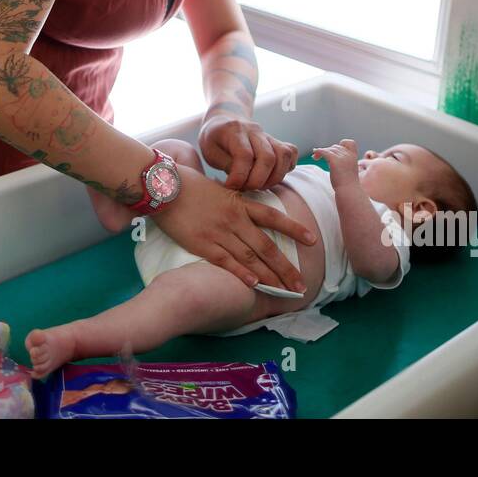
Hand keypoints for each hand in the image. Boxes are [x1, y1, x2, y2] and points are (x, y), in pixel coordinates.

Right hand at [153, 164, 314, 292]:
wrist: (164, 186)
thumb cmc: (189, 185)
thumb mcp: (219, 189)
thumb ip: (236, 203)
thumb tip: (250, 212)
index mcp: (240, 203)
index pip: (274, 217)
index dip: (294, 229)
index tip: (312, 240)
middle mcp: (234, 219)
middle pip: (267, 246)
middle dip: (286, 267)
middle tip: (301, 284)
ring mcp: (219, 232)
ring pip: (251, 257)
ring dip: (269, 276)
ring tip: (284, 291)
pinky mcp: (203, 243)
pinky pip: (226, 261)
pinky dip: (241, 273)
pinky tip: (254, 285)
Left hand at [199, 115, 298, 190]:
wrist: (224, 121)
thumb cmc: (215, 140)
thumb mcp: (210, 152)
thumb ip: (227, 165)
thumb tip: (242, 182)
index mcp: (234, 130)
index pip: (244, 155)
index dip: (240, 176)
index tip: (232, 186)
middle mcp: (254, 130)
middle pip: (267, 157)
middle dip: (258, 180)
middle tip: (246, 188)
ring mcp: (268, 135)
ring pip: (283, 155)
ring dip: (274, 177)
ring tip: (259, 185)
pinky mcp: (277, 141)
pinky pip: (291, 152)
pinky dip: (287, 168)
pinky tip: (272, 175)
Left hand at [312, 139, 360, 185]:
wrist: (348, 191)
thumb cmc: (346, 183)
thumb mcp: (347, 168)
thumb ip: (342, 160)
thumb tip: (328, 154)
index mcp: (353, 156)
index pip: (350, 142)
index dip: (342, 144)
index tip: (335, 151)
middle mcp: (348, 155)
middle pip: (335, 147)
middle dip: (327, 150)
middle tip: (318, 156)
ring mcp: (342, 157)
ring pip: (328, 149)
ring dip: (320, 152)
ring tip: (315, 157)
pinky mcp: (334, 161)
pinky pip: (324, 152)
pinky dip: (318, 152)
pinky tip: (314, 156)